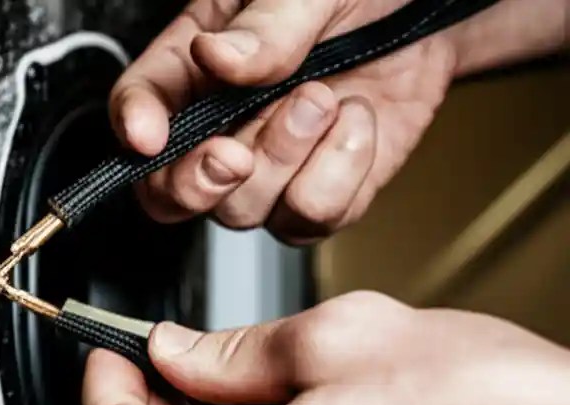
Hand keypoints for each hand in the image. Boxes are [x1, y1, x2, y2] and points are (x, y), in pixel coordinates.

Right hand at [112, 0, 457, 242]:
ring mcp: (266, 166)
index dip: (134, 126)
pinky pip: (307, 218)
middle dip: (198, 182)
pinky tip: (356, 124)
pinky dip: (340, 176)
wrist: (436, 14)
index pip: (139, 103)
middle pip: (169, 189)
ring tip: (324, 99)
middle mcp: (219, 123)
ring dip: (286, 159)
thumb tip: (217, 56)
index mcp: (193, 63)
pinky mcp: (317, 193)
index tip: (148, 136)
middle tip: (233, 154)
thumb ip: (264, 24)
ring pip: (241, 209)